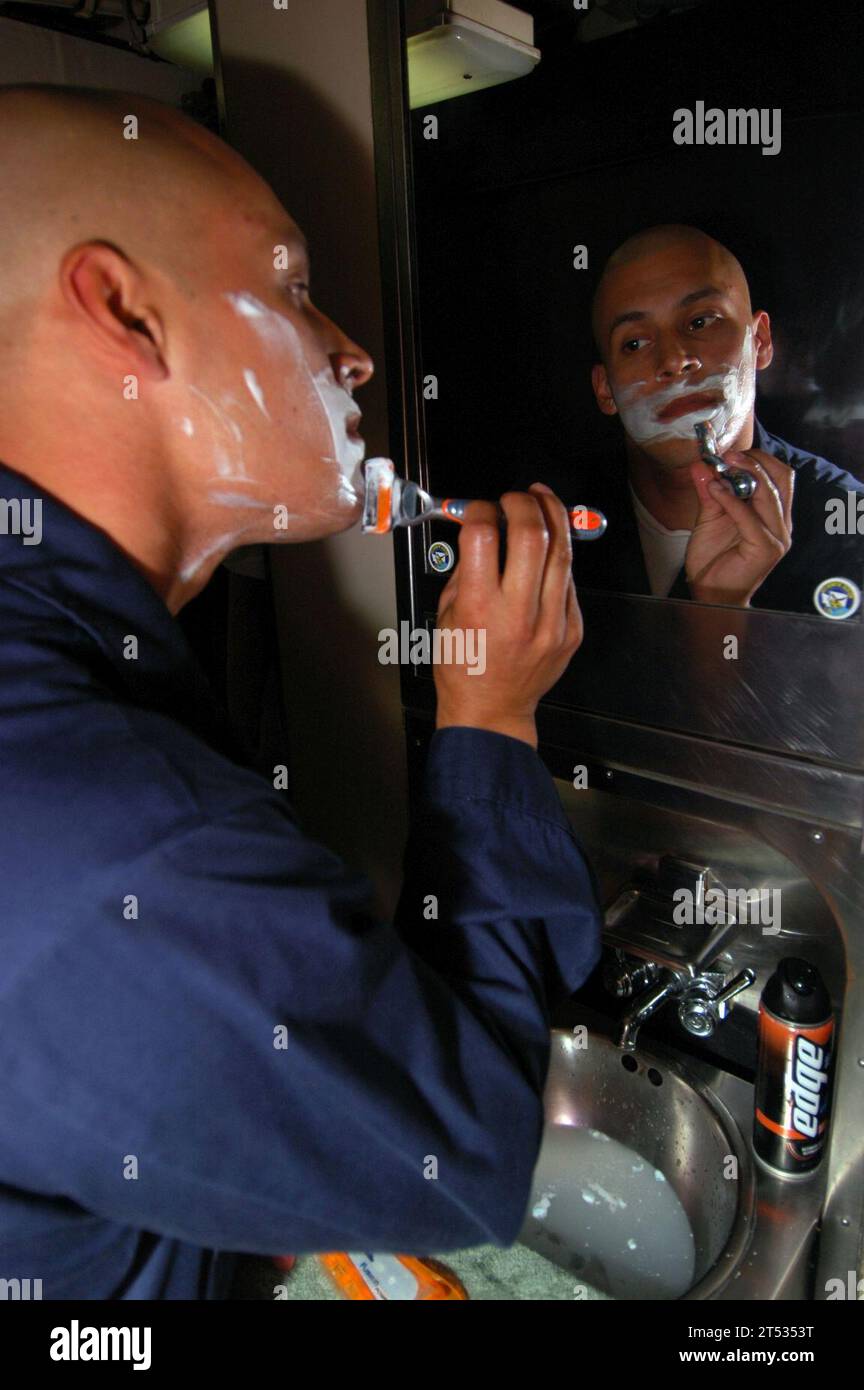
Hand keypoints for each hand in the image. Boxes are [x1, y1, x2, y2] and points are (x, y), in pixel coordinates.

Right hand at [434, 483, 582, 747]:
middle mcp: (519, 613)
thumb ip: (463, 572)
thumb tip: (479, 533)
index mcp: (479, 608)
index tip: (479, 509)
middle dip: (523, 503)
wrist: (493, 712)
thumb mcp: (445, 617)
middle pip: (532, 534)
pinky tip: (549, 546)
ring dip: (552, 517)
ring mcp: (552, 622)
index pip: (483, 536)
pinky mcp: (571, 630)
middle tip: (515, 497)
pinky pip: (569, 581)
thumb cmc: (463, 668)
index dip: (480, 510)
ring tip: (542, 499)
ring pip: (562, 552)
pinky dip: (558, 556)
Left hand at [685, 448, 793, 605]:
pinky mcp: (766, 548)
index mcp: (774, 514)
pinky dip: (732, 500)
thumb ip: (709, 492)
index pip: (779, 475)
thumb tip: (700, 464)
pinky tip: (716, 490)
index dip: (757, 459)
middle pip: (781, 478)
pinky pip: (749, 517)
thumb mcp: (709, 518)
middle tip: (728, 454)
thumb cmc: (713, 560)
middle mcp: (781, 523)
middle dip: (755, 461)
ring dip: (746, 474)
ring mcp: (777, 536)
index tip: (728, 452)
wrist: (711, 595)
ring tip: (722, 465)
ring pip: (770, 494)